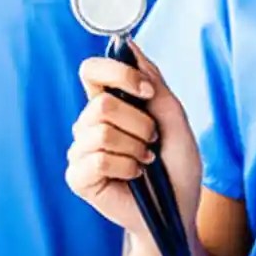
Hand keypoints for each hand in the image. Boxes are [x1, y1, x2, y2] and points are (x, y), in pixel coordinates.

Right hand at [66, 41, 202, 239]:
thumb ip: (152, 82)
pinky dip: (127, 168)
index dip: (117, 73)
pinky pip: (99, 160)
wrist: (177, 211)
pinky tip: (134, 177)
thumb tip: (128, 44)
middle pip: (102, 104)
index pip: (91, 71)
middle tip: (152, 142)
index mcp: (109, 104)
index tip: (146, 90)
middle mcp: (89, 123)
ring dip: (136, 149)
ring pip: (102, 132)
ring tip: (145, 162)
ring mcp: (81, 150)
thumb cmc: (176, 166)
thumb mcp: (174, 118)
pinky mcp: (78, 176)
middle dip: (140, 124)